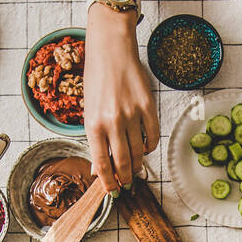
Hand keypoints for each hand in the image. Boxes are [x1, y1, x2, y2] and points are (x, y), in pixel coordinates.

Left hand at [83, 7, 159, 189]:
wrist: (111, 50)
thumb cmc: (97, 79)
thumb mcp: (88, 110)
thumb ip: (95, 139)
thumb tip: (100, 167)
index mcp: (93, 124)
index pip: (101, 164)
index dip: (108, 182)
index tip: (111, 191)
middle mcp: (112, 122)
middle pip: (122, 162)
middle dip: (124, 179)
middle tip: (126, 184)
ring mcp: (131, 115)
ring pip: (138, 153)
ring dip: (137, 165)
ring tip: (135, 169)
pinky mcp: (147, 107)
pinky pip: (152, 137)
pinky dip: (149, 147)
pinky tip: (145, 148)